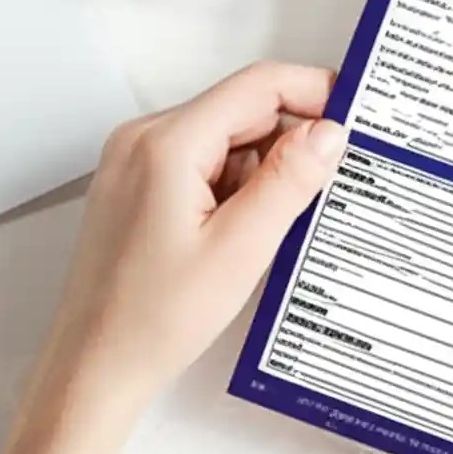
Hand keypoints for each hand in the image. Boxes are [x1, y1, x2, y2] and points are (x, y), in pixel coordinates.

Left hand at [0, 62, 345, 453]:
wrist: (97, 366)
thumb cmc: (154, 318)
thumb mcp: (241, 248)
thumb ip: (289, 180)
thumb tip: (329, 132)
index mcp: (167, 144)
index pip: (258, 86)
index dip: (315, 93)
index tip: (355, 117)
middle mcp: (145, 140)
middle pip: (244, 112)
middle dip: (291, 146)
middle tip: (322, 193)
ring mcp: (140, 163)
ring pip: (229, 141)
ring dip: (263, 175)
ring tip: (264, 235)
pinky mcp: (143, 187)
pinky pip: (208, 166)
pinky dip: (239, 190)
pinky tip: (242, 236)